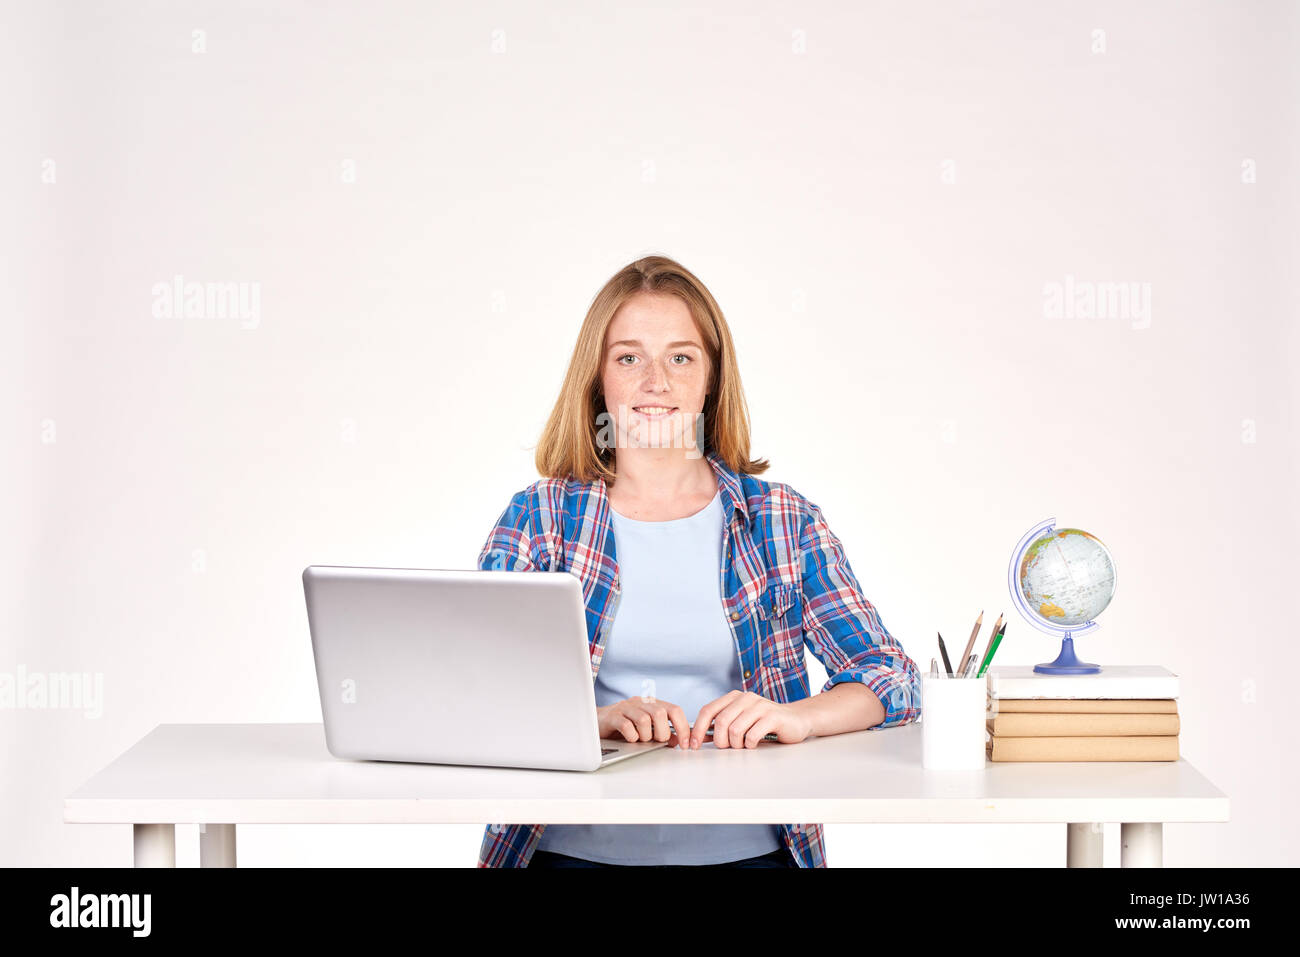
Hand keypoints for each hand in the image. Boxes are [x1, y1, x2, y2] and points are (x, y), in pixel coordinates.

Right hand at [597, 697, 690, 748]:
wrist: (596, 722)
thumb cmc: (622, 726)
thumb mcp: (646, 730)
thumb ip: (662, 733)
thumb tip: (678, 740)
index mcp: (651, 704)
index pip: (674, 710)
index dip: (683, 727)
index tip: (686, 744)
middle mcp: (640, 702)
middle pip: (660, 713)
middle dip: (662, 733)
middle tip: (656, 741)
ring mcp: (625, 707)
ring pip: (645, 719)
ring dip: (646, 736)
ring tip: (640, 740)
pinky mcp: (612, 716)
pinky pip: (627, 726)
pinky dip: (632, 737)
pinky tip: (629, 740)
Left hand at [689, 690, 811, 748]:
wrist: (797, 719)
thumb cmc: (767, 722)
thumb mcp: (742, 720)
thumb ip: (722, 726)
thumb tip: (700, 737)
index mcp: (734, 697)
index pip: (708, 710)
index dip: (698, 729)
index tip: (693, 744)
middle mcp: (746, 698)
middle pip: (720, 722)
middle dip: (720, 741)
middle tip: (727, 748)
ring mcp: (760, 706)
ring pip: (735, 730)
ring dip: (736, 744)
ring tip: (744, 745)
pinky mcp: (772, 717)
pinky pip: (751, 735)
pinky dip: (749, 745)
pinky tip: (755, 743)